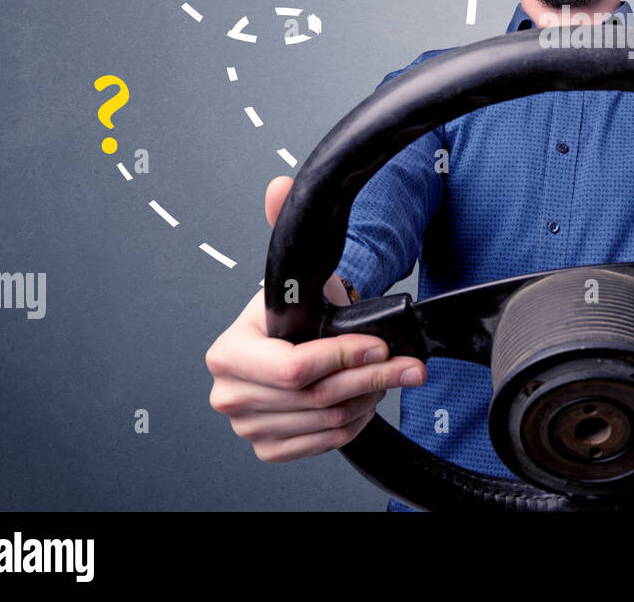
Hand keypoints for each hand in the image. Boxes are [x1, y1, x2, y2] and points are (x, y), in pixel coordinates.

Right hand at [204, 176, 426, 461]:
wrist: (300, 338)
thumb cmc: (298, 308)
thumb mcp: (296, 267)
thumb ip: (285, 224)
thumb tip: (279, 186)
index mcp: (227, 354)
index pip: (292, 368)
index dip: (344, 356)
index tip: (380, 343)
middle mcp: (230, 395)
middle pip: (315, 398)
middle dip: (370, 378)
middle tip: (405, 363)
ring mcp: (248, 427)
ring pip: (327, 422)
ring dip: (368, 399)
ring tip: (385, 374)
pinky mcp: (271, 447)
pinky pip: (326, 442)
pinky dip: (355, 421)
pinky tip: (365, 396)